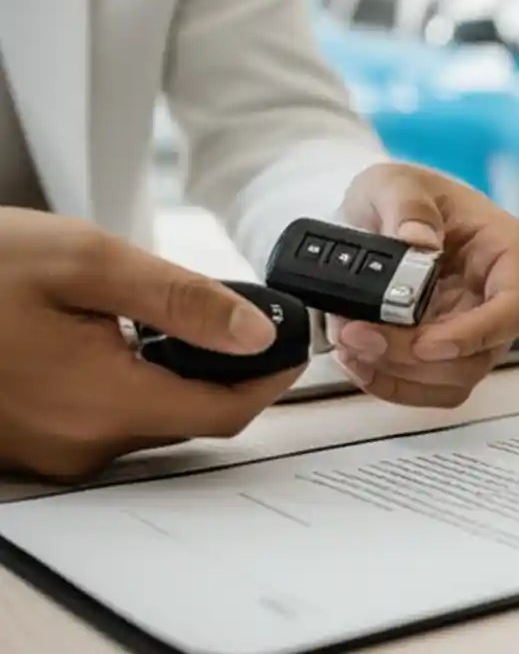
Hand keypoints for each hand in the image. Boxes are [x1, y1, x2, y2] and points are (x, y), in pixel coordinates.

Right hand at [0, 208, 303, 480]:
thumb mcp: (83, 261)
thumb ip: (180, 299)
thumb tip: (253, 331)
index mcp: (104, 401)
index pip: (225, 413)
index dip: (271, 381)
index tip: (294, 347)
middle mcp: (81, 443)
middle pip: (190, 419)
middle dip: (224, 372)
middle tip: (238, 319)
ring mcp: (52, 450)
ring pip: (149, 418)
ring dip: (173, 375)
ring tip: (168, 319)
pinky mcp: (31, 443)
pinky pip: (105, 419)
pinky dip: (129, 383)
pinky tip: (113, 339)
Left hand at [329, 163, 518, 406]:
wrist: (380, 215)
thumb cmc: (405, 195)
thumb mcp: (397, 181)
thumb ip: (407, 203)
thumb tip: (418, 239)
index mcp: (507, 252)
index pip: (516, 307)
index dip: (477, 335)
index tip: (426, 343)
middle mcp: (498, 299)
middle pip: (480, 353)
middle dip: (415, 357)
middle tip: (357, 334)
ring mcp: (474, 331)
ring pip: (454, 379)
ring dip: (398, 373)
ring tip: (349, 342)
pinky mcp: (444, 353)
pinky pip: (428, 388)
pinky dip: (390, 383)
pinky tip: (358, 359)